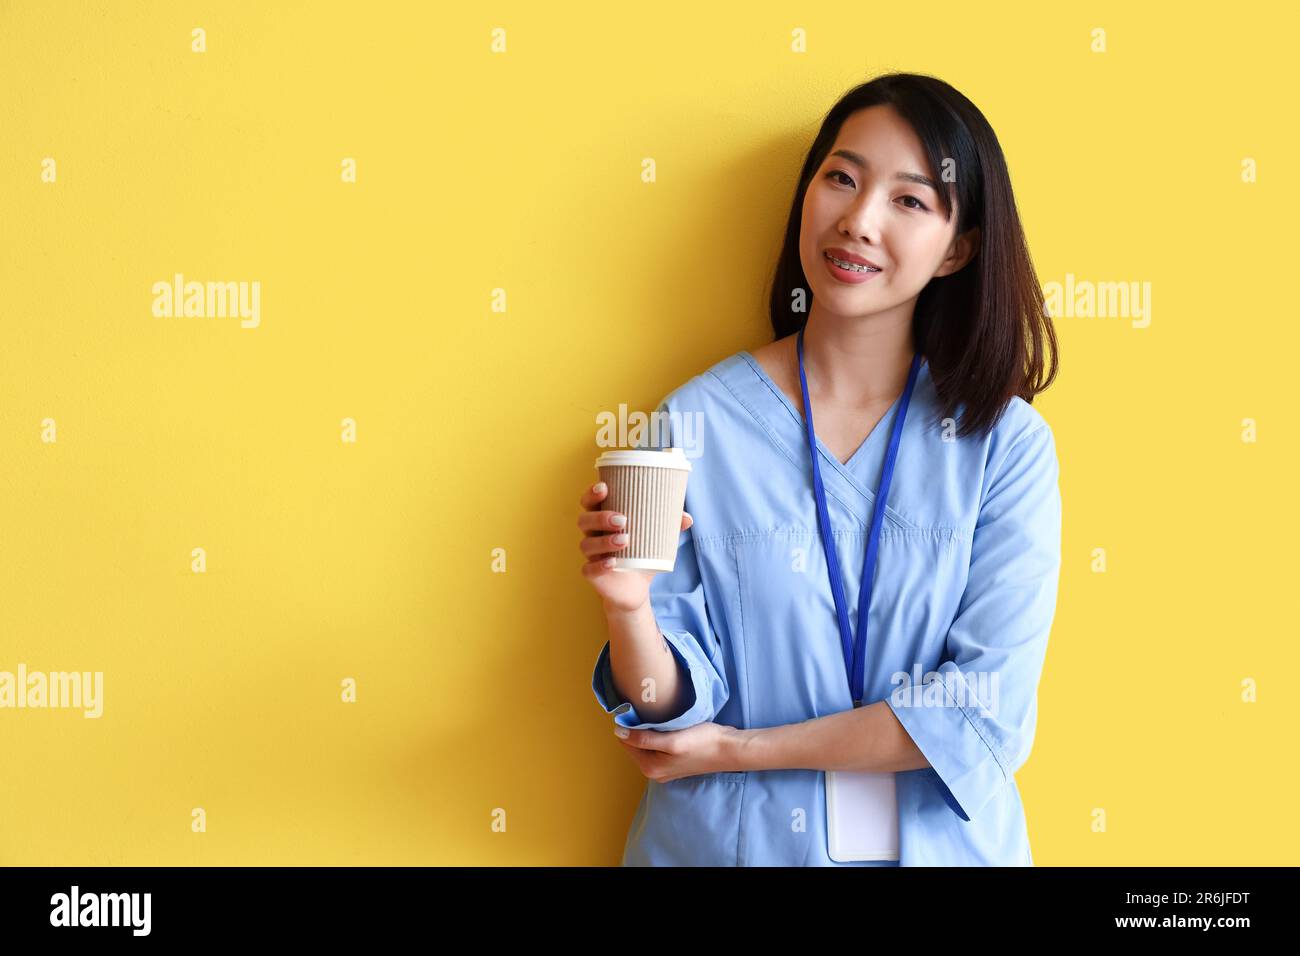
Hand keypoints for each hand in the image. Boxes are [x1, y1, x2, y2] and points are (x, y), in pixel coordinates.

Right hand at [577, 480, 691, 613]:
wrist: (635, 588)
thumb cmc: (641, 553)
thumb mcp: (656, 538)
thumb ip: (670, 526)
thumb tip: (687, 518)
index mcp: (602, 520)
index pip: (589, 502)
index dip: (592, 494)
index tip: (604, 487)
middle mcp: (592, 535)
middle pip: (585, 520)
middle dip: (600, 517)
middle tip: (622, 519)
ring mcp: (591, 555)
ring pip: (587, 544)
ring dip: (604, 541)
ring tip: (625, 540)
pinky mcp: (592, 575)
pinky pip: (589, 569)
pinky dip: (599, 566)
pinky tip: (612, 563)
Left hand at [613, 721, 747, 782]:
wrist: (729, 749)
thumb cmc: (702, 743)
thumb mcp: (671, 741)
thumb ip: (643, 739)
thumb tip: (618, 732)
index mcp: (650, 768)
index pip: (626, 742)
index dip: (628, 724)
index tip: (635, 707)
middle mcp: (655, 771)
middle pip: (635, 744)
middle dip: (638, 727)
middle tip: (647, 708)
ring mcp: (665, 768)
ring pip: (646, 744)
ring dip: (648, 730)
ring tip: (656, 714)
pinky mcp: (675, 761)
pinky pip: (658, 746)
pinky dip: (658, 734)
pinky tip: (666, 725)